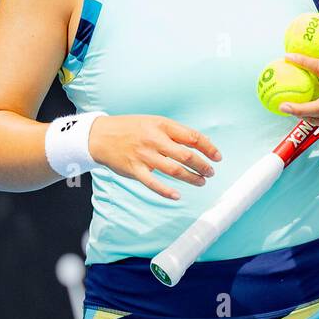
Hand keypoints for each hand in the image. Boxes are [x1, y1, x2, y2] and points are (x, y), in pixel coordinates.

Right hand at [88, 114, 221, 200]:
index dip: (208, 147)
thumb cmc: (131, 128)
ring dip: (191, 178)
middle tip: (210, 172)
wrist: (100, 136)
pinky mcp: (134, 170)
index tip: (217, 157)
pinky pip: (153, 183)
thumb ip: (174, 132)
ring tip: (201, 182)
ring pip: (174, 170)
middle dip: (203, 165)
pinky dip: (166, 191)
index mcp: (162, 125)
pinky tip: (177, 195)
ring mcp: (144, 156)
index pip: (192, 137)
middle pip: (187, 155)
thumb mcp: (154, 122)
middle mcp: (154, 140)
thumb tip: (198, 143)